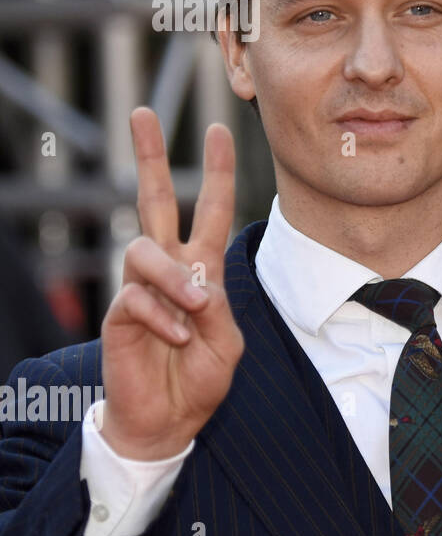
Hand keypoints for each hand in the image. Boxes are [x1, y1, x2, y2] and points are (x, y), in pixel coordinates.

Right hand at [98, 108, 244, 460]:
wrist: (170, 422)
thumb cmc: (200, 379)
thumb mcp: (229, 342)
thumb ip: (219, 309)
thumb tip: (197, 283)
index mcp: (202, 269)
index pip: (210, 210)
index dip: (217, 172)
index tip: (219, 131)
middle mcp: (169, 270)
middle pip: (154, 201)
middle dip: (150, 156)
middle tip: (143, 113)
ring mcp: (140, 289)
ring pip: (145, 251)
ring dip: (176, 280)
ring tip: (196, 310)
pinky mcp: (118, 315)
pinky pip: (137, 298)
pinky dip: (165, 318)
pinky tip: (177, 337)